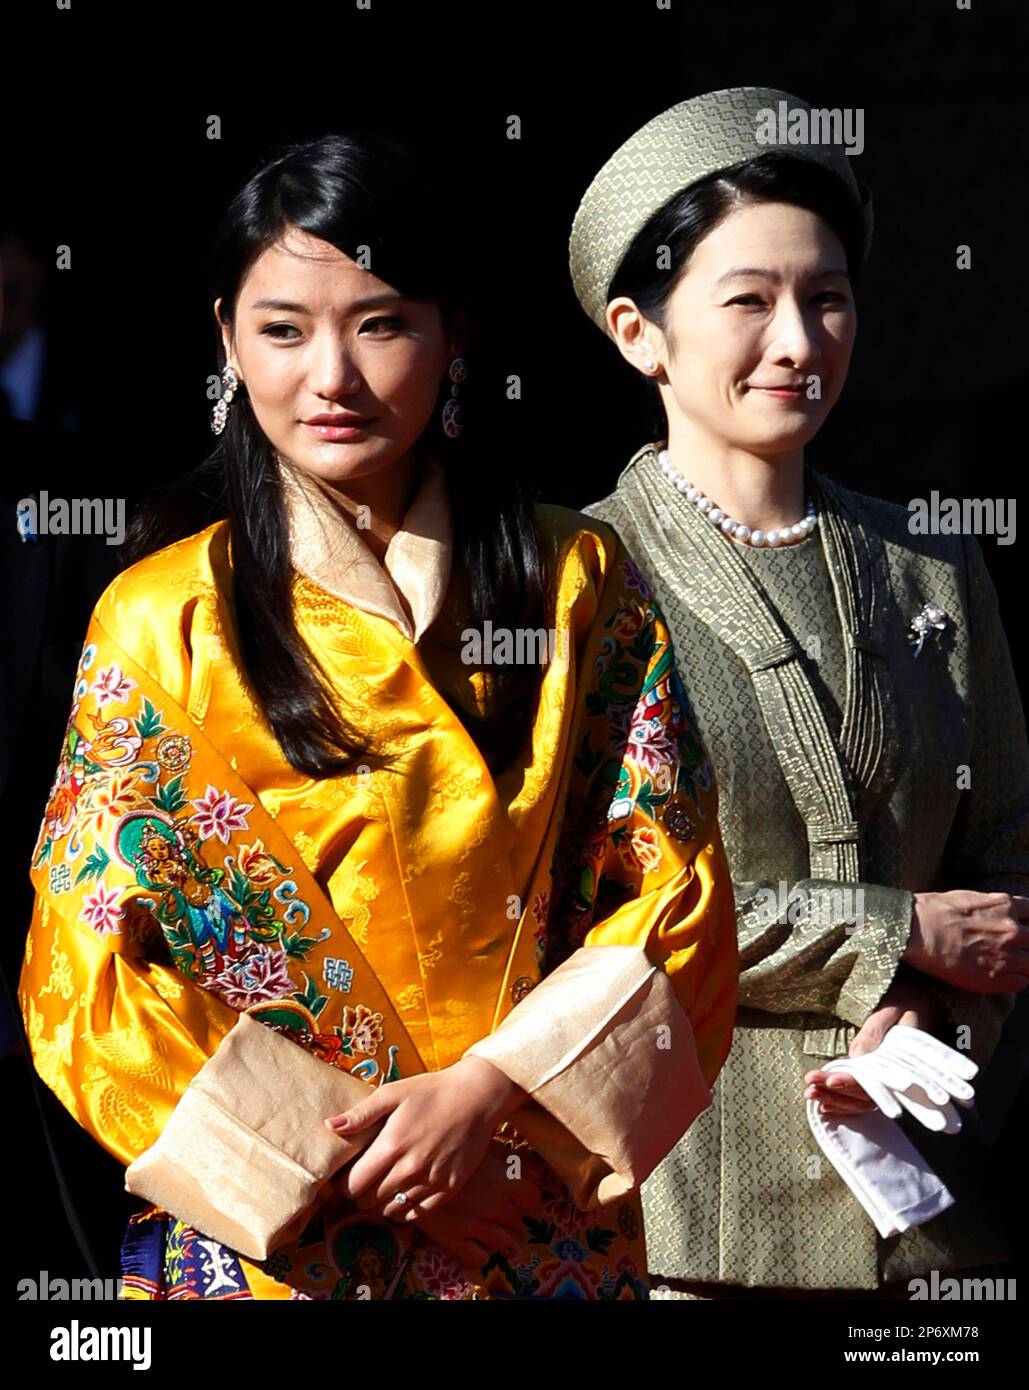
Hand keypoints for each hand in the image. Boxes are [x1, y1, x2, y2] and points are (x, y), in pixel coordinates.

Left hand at [326, 1056, 527, 1218]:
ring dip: (381, 1204)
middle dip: (360, 1194)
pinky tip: (402, 1194)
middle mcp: (410, 1169)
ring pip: (392, 1211)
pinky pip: (418, 1214)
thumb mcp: (393, 1093)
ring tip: (382, 1187)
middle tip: (363, 1180)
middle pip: (369, 1201)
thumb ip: (360, 1114)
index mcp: (391, 1146)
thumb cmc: (431, 1091)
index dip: (342, 1185)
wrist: (476, 1096)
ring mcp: (431, 1181)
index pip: (353, 1185)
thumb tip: (329, 1126)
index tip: (344, 1177)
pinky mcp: (449, 1189)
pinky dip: (405, 1210)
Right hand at [407, 1144, 543, 1269]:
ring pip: (504, 1244)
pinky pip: (479, 1258)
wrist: (407, 1163)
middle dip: (512, 1217)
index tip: (521, 1197)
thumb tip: (534, 1173)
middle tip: (501, 1209)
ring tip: (493, 1231)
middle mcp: (496, 1205)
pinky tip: (475, 1242)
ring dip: (502, 1240)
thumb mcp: (484, 1145)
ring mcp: (477, 1225)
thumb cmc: (449, 1147)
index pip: (533, 1199)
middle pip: (518, 1221)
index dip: (528, 1199)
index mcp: (506, 1180)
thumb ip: (512, 1160)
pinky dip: (481, 1253)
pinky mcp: (455, 1240)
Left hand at [803, 981, 942, 1115]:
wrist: (920, 1002)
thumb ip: (874, 1031)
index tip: (831, 1080)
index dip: (852, 1083)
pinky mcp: (879, 1079)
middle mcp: (896, 1076)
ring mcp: (888, 1080)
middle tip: (810, 1086)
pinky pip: (863, 1098)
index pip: (875, 1080)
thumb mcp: (891, 1009)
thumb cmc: (906, 1002)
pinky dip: (844, 1103)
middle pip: (865, 1095)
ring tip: (810, 1093)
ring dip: (835, 1100)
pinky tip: (825, 1104)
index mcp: (902, 1060)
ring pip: (862, 1100)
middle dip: (835, 1092)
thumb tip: (855, 1057)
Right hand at [903, 890, 1028, 992]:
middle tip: (1011, 946)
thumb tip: (1002, 912)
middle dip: (1026, 943)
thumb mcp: (971, 897)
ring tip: (1009, 963)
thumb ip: (995, 906)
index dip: (1027, 922)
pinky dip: (1017, 979)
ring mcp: (1007, 955)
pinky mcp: (996, 978)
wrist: (918, 931)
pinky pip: (1022, 982)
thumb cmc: (935, 910)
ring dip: (1024, 963)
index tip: (1021, 926)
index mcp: (1007, 906)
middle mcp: (1013, 930)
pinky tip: (1003, 975)